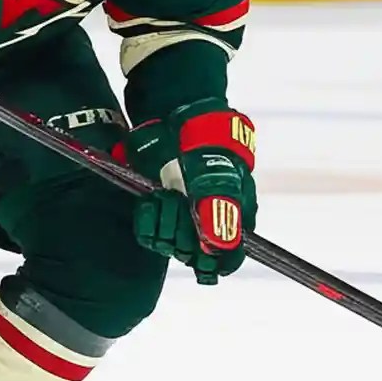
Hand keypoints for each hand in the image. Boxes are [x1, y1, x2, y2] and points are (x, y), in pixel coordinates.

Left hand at [124, 98, 256, 284]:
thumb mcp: (217, 176)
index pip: (228, 259)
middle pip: (194, 255)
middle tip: (178, 205)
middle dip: (182, 235)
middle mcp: (208, 222)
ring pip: (171, 246)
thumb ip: (219, 210)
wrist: (175, 118)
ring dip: (164, 224)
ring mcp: (181, 217)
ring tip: (164, 197)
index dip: (213, 262)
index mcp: (235, 217)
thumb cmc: (206, 145)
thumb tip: (220, 247)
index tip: (199, 252)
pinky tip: (150, 201)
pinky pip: (150, 234)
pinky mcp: (158, 210)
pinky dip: (147, 221)